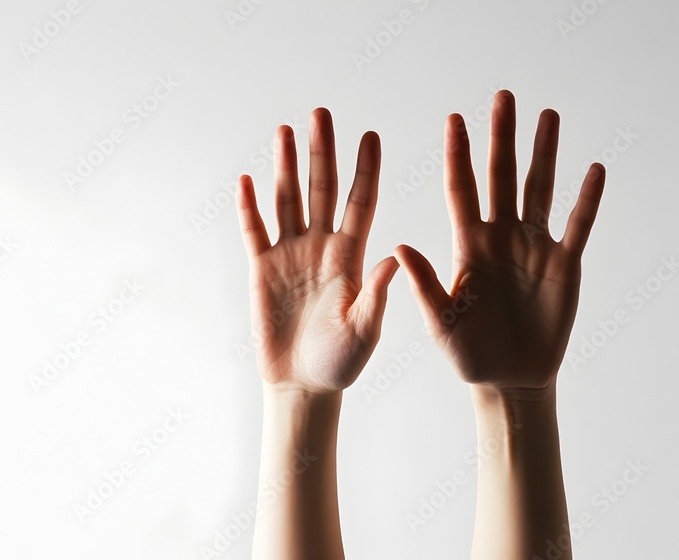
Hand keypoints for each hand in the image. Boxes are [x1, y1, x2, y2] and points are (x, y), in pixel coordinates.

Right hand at [236, 108, 398, 395]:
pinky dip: (249, 206)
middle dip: (322, 153)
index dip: (365, 171)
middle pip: (322, 190)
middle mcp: (321, 247)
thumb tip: (394, 257)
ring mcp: (289, 255)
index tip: (371, 136)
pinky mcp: (262, 270)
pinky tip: (247, 179)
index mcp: (351, 257)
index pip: (361, 203)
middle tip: (321, 114)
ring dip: (286, 167)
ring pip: (287, 201)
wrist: (304, 385)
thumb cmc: (341, 363)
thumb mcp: (365, 330)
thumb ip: (375, 295)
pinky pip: (254, 231)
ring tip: (285, 131)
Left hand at [395, 90, 605, 392]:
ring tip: (547, 115)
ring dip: (544, 154)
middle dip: (501, 138)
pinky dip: (585, 200)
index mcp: (465, 245)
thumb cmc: (467, 352)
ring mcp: (532, 247)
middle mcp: (498, 236)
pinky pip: (576, 226)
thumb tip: (398, 246)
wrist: (507, 378)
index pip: (461, 190)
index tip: (453, 119)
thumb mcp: (440, 321)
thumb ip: (424, 284)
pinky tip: (593, 170)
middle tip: (502, 98)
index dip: (458, 155)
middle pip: (501, 177)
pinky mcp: (564, 265)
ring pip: (539, 190)